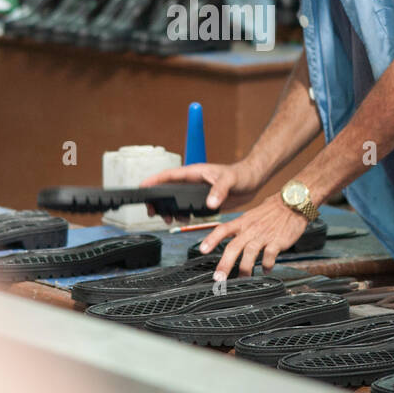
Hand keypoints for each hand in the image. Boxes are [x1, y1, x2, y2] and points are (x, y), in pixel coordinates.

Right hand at [140, 160, 261, 211]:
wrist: (252, 181)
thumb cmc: (241, 174)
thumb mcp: (229, 180)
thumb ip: (219, 191)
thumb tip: (209, 203)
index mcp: (194, 172)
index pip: (169, 175)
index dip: (153, 180)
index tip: (142, 187)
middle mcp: (193, 181)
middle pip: (167, 189)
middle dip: (158, 201)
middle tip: (153, 212)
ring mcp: (197, 191)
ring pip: (175, 200)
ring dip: (169, 210)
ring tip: (170, 219)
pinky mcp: (203, 200)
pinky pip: (186, 207)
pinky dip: (181, 214)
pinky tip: (184, 220)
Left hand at [197, 195, 307, 277]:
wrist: (293, 203)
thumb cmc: (272, 211)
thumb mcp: (251, 216)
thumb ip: (241, 229)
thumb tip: (231, 244)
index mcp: (243, 222)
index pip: (223, 229)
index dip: (211, 239)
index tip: (202, 250)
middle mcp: (251, 229)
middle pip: (234, 247)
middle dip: (224, 264)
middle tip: (218, 278)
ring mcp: (264, 235)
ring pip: (250, 253)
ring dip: (245, 269)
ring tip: (242, 279)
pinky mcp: (278, 241)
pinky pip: (270, 256)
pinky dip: (267, 265)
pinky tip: (266, 269)